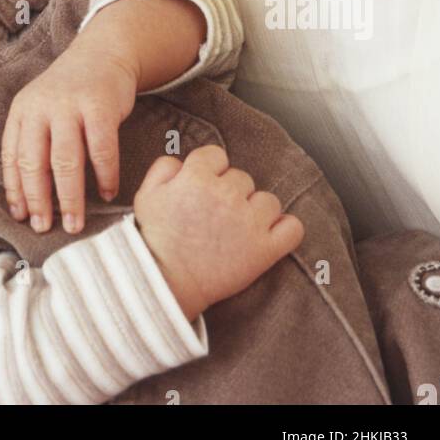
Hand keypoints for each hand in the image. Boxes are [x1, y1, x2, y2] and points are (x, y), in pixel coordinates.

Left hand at [0, 34, 137, 234]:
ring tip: (74, 223)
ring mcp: (70, 105)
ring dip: (70, 197)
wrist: (103, 53)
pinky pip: (101, 150)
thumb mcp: (42, 108)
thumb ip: (34, 141)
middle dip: (38, 201)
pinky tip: (106, 193)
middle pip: (34, 162)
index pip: (12, 157)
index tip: (21, 216)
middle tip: (44, 228)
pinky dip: (104, 176)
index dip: (15, 190)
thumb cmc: (71, 92)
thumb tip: (29, 196)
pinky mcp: (99, 105)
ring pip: (66, 161)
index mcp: (22, 110)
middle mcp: (41, 106)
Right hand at [133, 145, 305, 321]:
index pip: (217, 156)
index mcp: (197, 177)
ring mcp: (249, 221)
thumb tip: (183, 162)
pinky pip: (293, 228)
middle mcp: (226, 194)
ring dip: (256, 211)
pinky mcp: (264, 250)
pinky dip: (286, 230)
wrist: (165, 283)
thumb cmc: (154, 240)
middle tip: (216, 215)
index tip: (204, 189)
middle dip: (231, 193)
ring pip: (268, 200)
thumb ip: (164, 167)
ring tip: (239, 228)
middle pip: (242, 178)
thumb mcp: (146, 194)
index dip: (210, 172)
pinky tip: (271, 236)